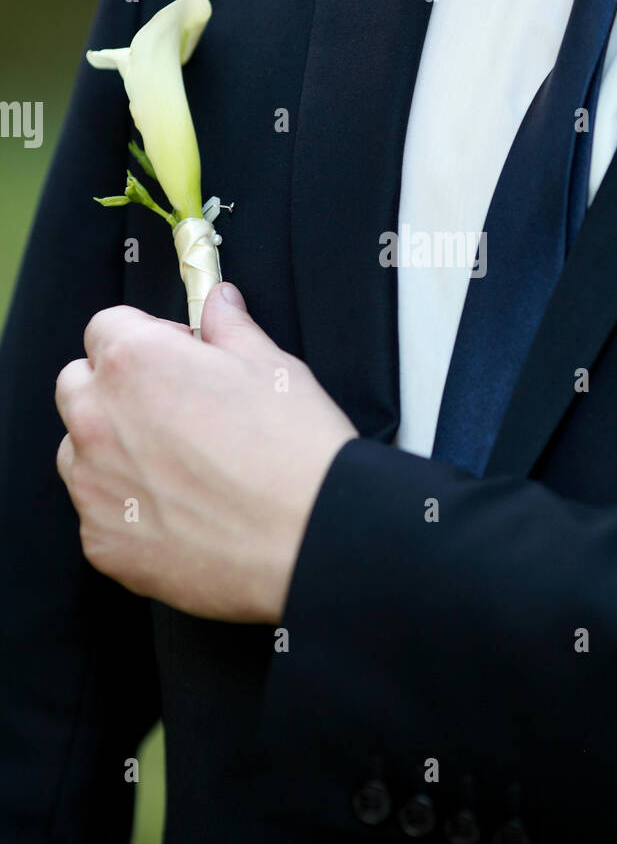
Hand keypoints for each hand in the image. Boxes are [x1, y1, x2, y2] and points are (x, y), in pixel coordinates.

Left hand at [55, 284, 356, 622]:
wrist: (311, 539)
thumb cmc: (295, 450)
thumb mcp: (272, 368)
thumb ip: (231, 328)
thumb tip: (220, 301)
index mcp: (135, 362)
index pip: (105, 327)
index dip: (146, 336)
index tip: (179, 356)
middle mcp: (98, 420)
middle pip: (77, 385)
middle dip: (114, 387)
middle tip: (172, 406)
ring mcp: (94, 487)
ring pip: (78, 450)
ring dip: (111, 447)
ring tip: (175, 464)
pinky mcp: (103, 542)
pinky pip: (99, 513)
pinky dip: (127, 509)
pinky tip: (180, 512)